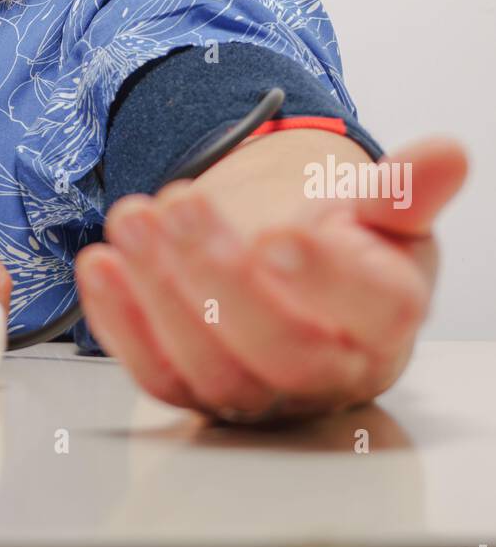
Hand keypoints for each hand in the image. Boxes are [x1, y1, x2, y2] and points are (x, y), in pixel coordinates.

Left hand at [74, 137, 467, 422]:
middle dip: (220, 276)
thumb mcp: (380, 208)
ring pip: (210, 367)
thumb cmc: (344, 240)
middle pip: (279, 347)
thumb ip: (406, 186)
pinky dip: (120, 321)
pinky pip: (156, 372)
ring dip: (160, 290)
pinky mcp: (198, 390)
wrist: (294, 260)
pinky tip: (100, 265)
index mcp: (384, 321)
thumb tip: (446, 155)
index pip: (372, 310)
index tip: (280, 234)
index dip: (327, 277)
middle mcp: (325, 370)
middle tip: (181, 205)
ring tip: (132, 219)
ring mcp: (258, 390)